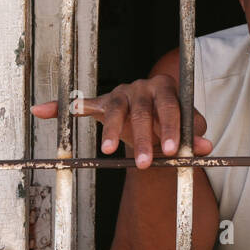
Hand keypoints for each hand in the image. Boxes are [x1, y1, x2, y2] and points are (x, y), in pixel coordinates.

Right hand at [30, 74, 213, 168]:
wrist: (153, 114)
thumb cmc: (172, 121)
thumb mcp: (188, 128)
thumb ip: (196, 137)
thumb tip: (208, 148)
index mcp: (165, 86)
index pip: (169, 107)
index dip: (171, 129)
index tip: (173, 151)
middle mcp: (141, 85)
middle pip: (141, 111)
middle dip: (143, 139)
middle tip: (145, 164)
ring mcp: (119, 93)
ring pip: (115, 109)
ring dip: (111, 130)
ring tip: (108, 151)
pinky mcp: (101, 103)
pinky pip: (80, 105)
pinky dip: (61, 107)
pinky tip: (41, 110)